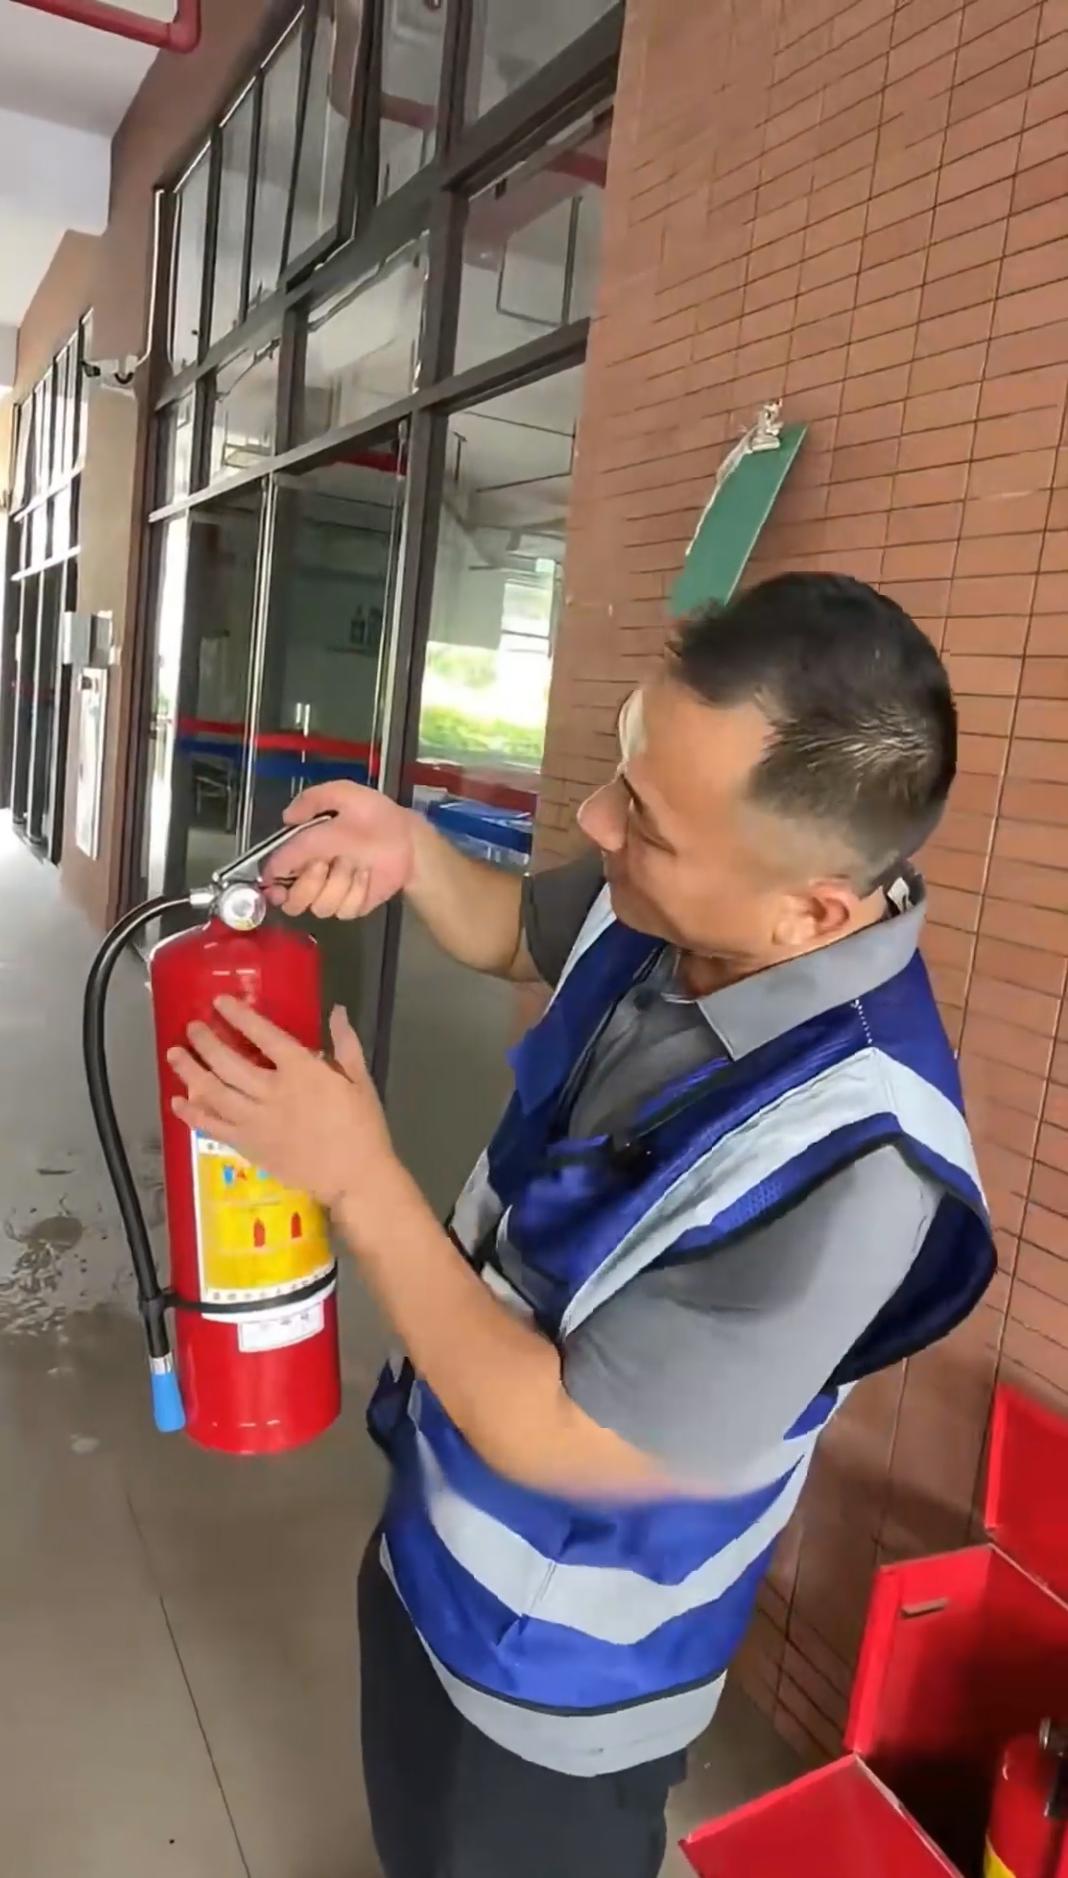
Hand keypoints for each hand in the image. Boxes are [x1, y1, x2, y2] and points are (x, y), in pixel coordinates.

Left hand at [168, 997, 395, 1210]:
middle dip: (206, 1041)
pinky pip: (214, 1127)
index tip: (219, 1002)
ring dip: (191, 1071)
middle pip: (229, 1062)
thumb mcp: (361, 1080)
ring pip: (214, 1092)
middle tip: (192, 1027)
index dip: (239, 1016)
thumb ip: (346, 1044)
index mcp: (302, 1071)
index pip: (264, 1035)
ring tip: (174, 1055)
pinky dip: (192, 1115)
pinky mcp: (249, 1146)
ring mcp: (256, 1121)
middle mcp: (273, 1092)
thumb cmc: (363, 1127)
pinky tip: (177, 1102)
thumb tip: (336, 1010)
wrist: (355, 1178)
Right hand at [263, 781, 415, 920]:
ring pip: (320, 906)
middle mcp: (313, 876)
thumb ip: (311, 801)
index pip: (276, 874)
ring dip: (339, 882)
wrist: (407, 839)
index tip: (277, 883)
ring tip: (355, 862)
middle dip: (309, 882)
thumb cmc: (374, 816)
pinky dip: (357, 890)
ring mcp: (332, 894)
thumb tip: (287, 818)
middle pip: (293, 902)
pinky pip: (344, 910)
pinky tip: (366, 874)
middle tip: (326, 862)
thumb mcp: (343, 794)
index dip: (273, 882)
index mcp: (303, 850)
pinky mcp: (352, 907)